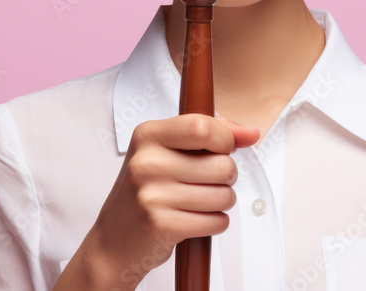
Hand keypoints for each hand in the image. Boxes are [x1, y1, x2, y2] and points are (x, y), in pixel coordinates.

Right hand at [86, 114, 260, 286]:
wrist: (114, 239)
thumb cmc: (148, 190)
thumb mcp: (168, 151)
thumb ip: (212, 134)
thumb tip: (251, 133)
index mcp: (148, 135)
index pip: (203, 127)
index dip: (225, 140)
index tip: (221, 149)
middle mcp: (147, 162)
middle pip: (223, 165)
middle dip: (226, 177)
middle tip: (205, 182)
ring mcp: (152, 194)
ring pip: (224, 195)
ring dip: (221, 202)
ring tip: (198, 202)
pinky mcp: (162, 225)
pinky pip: (217, 221)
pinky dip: (214, 223)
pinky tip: (194, 220)